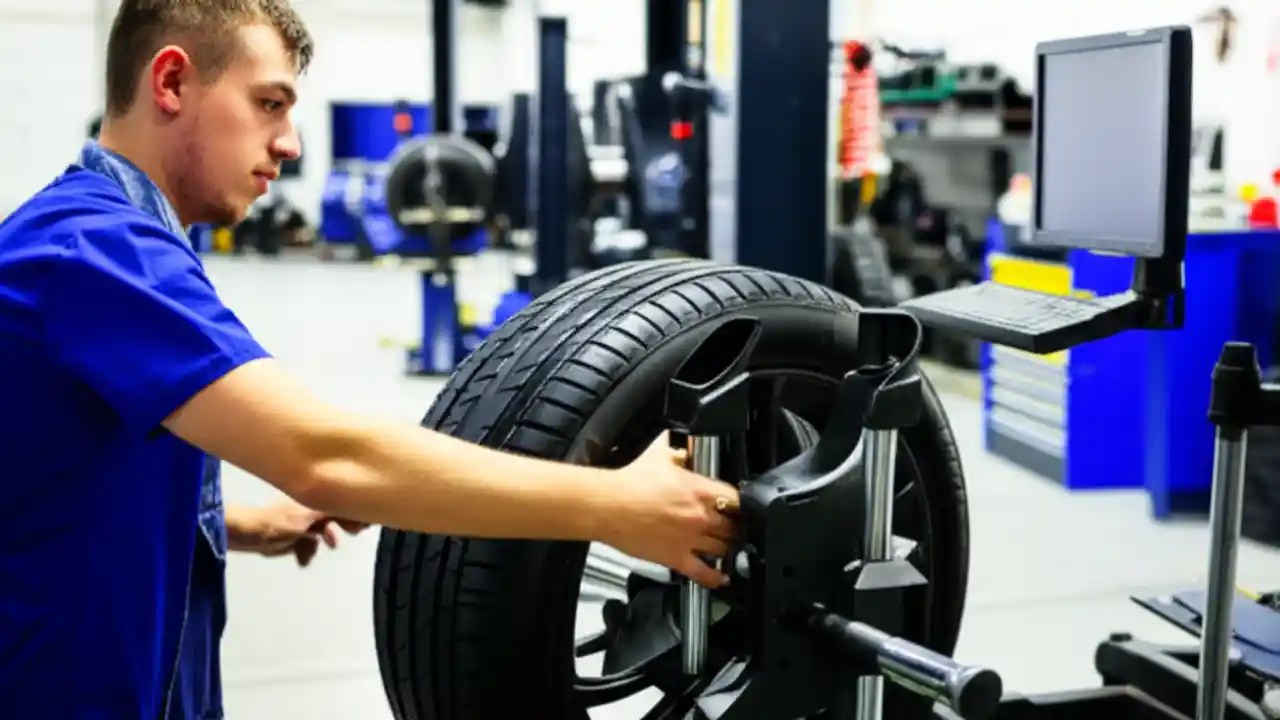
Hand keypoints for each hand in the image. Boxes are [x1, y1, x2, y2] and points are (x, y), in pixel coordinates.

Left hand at [228, 499, 368, 566]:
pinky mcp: (298, 539)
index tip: (367, 518)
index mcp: (316, 495)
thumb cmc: (282, 521)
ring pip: (327, 532)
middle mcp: (313, 507)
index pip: (343, 498)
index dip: (356, 507)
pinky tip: (304, 557)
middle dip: (345, 524)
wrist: (253, 536)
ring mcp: (306, 523)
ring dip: (328, 540)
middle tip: (354, 530)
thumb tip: (356, 507)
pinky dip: (310, 552)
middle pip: (339, 514)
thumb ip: (334, 512)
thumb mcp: (312, 514)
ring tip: (328, 544)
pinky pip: (313, 546)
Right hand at [603, 434, 740, 588]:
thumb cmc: (628, 483)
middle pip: (734, 527)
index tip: (739, 507)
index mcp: (700, 490)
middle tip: (736, 529)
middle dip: (736, 528)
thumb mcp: (658, 456)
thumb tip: (685, 449)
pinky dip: (716, 577)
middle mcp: (700, 516)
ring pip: (723, 549)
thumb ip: (678, 452)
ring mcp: (690, 539)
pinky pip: (703, 572)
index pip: (737, 500)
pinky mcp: (676, 558)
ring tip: (730, 549)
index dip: (740, 504)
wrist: (607, 506)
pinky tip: (722, 578)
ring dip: (728, 549)